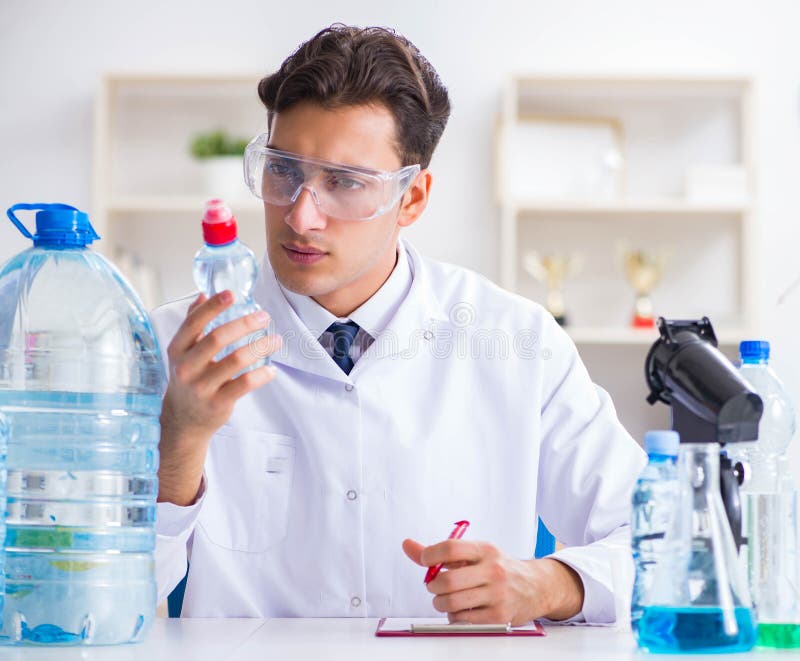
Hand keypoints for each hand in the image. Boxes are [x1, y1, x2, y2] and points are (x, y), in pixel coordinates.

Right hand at [158, 291, 281, 505]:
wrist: (183, 420)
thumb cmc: (188, 378)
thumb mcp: (183, 352)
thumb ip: (192, 323)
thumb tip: (203, 294)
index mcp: (177, 349)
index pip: (194, 322)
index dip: (213, 306)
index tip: (232, 294)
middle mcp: (186, 367)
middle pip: (217, 338)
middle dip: (244, 324)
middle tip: (264, 317)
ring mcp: (201, 387)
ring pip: (235, 360)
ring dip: (260, 347)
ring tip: (276, 340)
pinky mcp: (218, 403)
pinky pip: (243, 385)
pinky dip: (261, 375)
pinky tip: (271, 369)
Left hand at [402, 538, 583, 624]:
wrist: (535, 587)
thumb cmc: (498, 568)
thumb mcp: (474, 554)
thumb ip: (439, 552)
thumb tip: (407, 545)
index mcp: (484, 550)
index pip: (451, 548)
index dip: (430, 555)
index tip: (425, 561)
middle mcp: (493, 570)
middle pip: (447, 580)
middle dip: (433, 586)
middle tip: (435, 586)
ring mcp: (497, 594)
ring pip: (451, 602)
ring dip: (441, 603)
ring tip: (445, 599)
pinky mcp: (498, 616)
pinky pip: (463, 620)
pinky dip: (455, 617)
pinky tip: (461, 610)